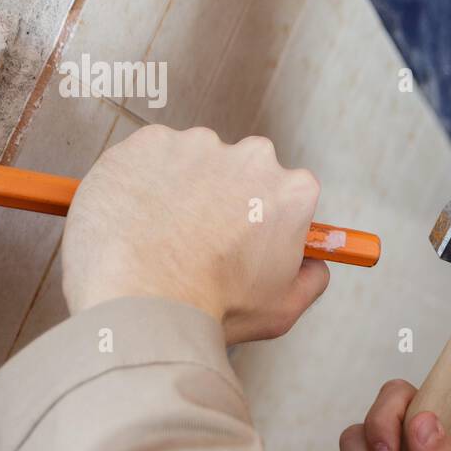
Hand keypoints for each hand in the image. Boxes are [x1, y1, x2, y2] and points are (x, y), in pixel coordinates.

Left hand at [62, 125, 329, 344]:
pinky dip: (143, 182)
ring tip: (162, 236)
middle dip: (227, 198)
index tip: (247, 238)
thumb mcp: (283, 307)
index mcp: (292, 192)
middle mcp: (253, 156)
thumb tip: (313, 265)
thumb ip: (311, 279)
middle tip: (200, 241)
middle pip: (244, 171)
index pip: (288, 194)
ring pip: (195, 162)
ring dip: (184, 189)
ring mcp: (200, 145)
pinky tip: (137, 220)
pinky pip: (150, 158)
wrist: (141, 300)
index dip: (267, 219)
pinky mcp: (150, 142)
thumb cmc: (214, 308)